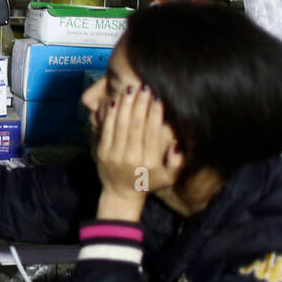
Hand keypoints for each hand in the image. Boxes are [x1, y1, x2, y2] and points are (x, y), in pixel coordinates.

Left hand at [93, 85, 181, 220]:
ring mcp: (115, 155)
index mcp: (150, 162)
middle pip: (136, 125)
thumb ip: (177, 162)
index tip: (158, 98)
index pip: (152, 132)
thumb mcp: (169, 177)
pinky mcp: (102, 153)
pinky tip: (116, 101)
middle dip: (140, 104)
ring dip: (126, 105)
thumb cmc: (149, 181)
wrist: (121, 193)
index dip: (155, 114)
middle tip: (145, 87)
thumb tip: (179, 146)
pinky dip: (111, 114)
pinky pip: (106, 129)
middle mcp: (132, 157)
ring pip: (120, 125)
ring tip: (131, 89)